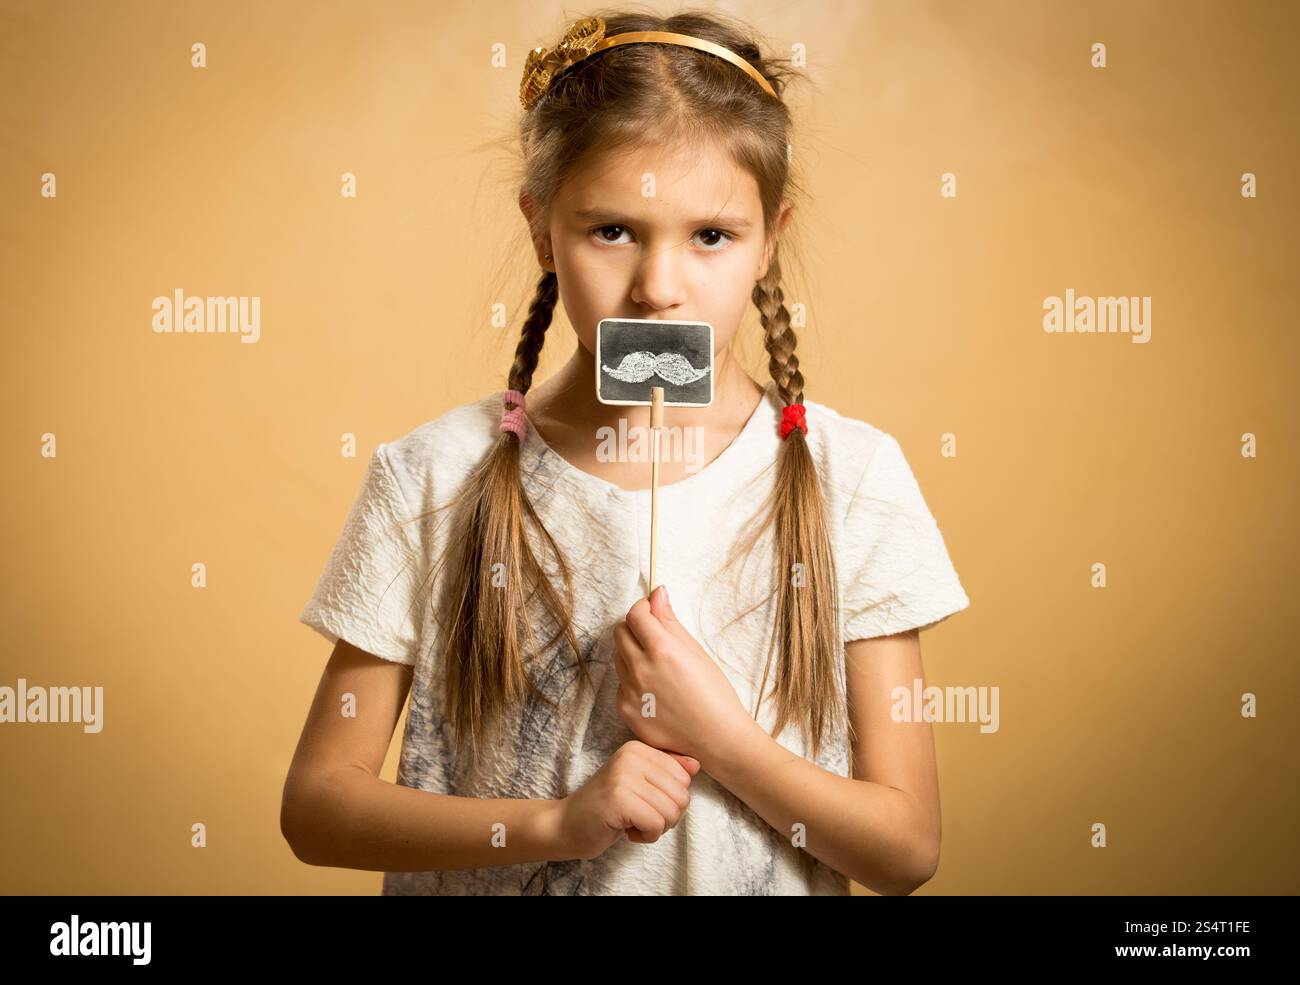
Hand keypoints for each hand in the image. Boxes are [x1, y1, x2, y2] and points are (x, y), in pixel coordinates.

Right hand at [555, 740, 700, 859]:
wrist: (565, 825)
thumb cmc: (607, 808)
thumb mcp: (639, 785)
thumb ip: (666, 772)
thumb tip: (696, 765)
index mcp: (638, 748)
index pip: (684, 777)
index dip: (671, 800)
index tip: (646, 804)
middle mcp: (631, 756)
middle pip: (681, 796)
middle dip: (667, 817)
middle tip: (640, 817)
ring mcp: (623, 776)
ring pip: (672, 812)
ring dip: (656, 828)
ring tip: (632, 823)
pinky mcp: (618, 799)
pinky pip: (656, 825)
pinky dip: (646, 837)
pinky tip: (626, 831)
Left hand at [612, 584, 752, 767]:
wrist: (716, 738)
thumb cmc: (714, 693)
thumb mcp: (695, 651)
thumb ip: (669, 621)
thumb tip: (657, 593)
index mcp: (662, 650)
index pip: (635, 614)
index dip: (642, 608)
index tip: (651, 613)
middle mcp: (641, 669)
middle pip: (619, 633)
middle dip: (634, 629)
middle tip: (654, 639)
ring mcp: (631, 692)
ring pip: (619, 658)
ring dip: (632, 655)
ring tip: (659, 669)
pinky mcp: (626, 710)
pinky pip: (621, 685)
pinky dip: (633, 682)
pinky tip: (656, 692)